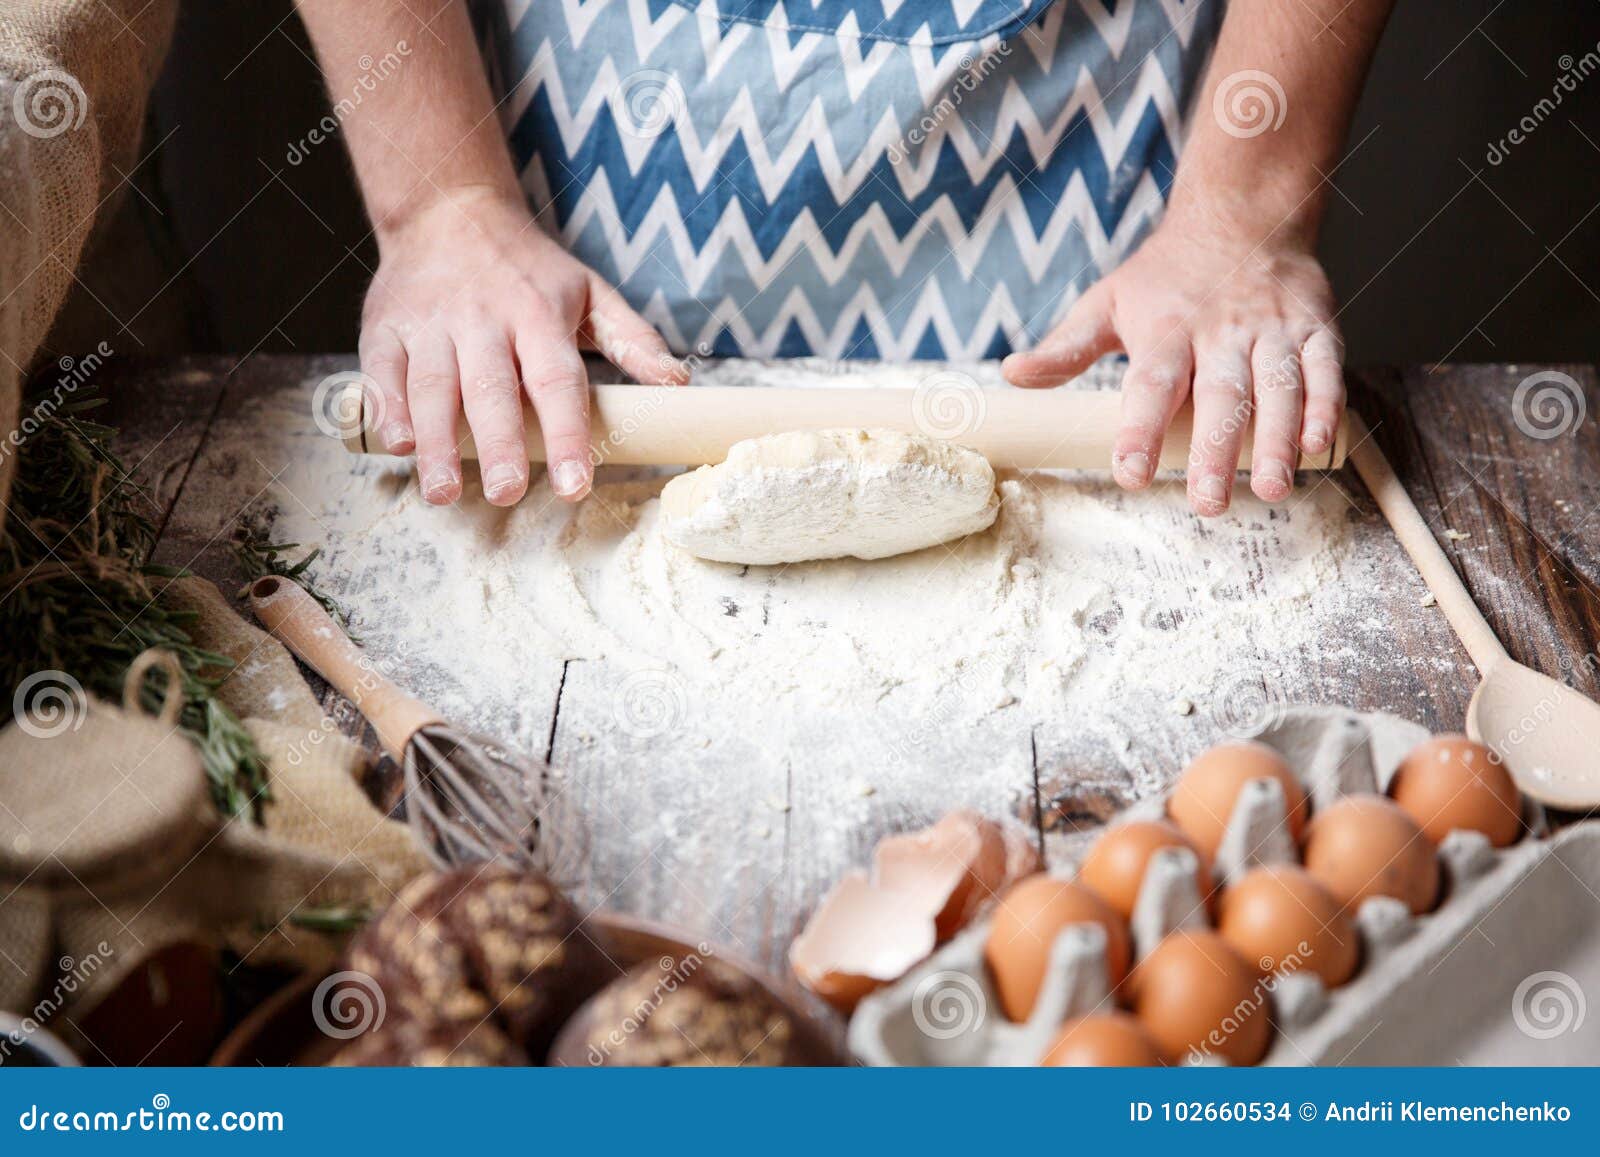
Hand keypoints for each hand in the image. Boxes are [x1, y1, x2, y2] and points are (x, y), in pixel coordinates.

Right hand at [359, 186, 688, 506]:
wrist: (449, 208)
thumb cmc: (529, 268)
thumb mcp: (589, 291)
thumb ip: (632, 338)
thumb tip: (679, 382)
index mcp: (539, 314)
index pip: (557, 381)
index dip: (568, 434)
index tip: (576, 485)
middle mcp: (484, 318)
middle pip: (492, 388)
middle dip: (499, 445)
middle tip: (507, 493)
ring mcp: (432, 321)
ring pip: (434, 385)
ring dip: (438, 441)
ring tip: (444, 493)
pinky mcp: (387, 324)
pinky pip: (384, 369)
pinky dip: (388, 406)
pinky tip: (397, 445)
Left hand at [1002, 214, 1343, 515]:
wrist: (1242, 214)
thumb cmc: (1166, 276)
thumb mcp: (1108, 302)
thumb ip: (1066, 348)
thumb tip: (1013, 374)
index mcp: (1167, 329)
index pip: (1150, 385)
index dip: (1140, 431)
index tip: (1131, 474)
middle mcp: (1222, 330)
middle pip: (1219, 395)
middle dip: (1215, 453)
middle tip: (1209, 505)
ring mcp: (1273, 329)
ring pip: (1278, 388)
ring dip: (1277, 440)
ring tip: (1269, 489)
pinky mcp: (1316, 328)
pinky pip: (1325, 370)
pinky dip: (1326, 407)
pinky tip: (1317, 447)